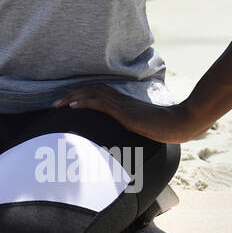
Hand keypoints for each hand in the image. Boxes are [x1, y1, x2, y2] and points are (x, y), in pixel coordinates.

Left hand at [51, 83, 206, 143]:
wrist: (177, 124)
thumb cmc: (161, 128)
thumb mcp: (139, 128)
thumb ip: (126, 129)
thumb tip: (115, 142)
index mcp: (122, 102)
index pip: (95, 92)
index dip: (78, 95)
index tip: (64, 103)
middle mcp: (119, 99)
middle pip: (90, 90)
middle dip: (70, 95)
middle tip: (54, 104)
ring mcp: (122, 104)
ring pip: (92, 94)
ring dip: (72, 98)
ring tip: (58, 104)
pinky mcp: (124, 112)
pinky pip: (101, 104)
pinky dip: (85, 103)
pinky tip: (72, 107)